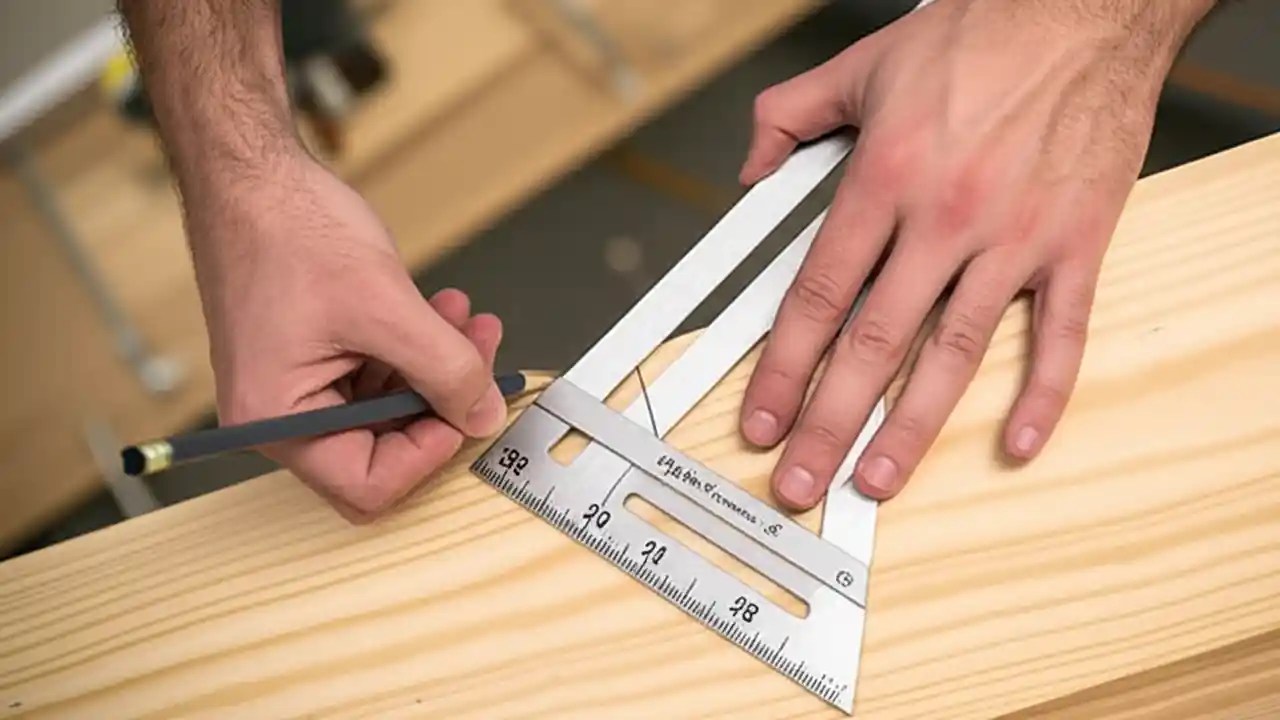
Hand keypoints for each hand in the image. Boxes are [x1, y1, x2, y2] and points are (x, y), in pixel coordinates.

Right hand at [186, 153, 507, 518]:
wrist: (251, 175)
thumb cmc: (285, 229)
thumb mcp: (385, 305)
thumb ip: (445, 369)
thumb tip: (484, 414)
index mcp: (277, 420)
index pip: (366, 484)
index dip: (428, 452)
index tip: (468, 409)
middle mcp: (282, 416)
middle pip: (383, 450)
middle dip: (442, 404)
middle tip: (482, 357)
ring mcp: (299, 389)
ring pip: (390, 410)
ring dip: (437, 369)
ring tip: (469, 321)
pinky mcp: (316, 361)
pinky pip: (379, 376)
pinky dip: (416, 350)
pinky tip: (443, 312)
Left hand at [738, 0, 1211, 507]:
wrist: (1087, 9)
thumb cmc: (981, 36)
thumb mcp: (862, 65)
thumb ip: (790, 118)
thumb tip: (750, 169)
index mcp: (885, 178)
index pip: (817, 295)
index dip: (783, 368)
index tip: (763, 417)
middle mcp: (945, 217)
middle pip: (873, 344)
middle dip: (829, 423)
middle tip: (801, 481)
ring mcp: (1014, 238)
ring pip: (955, 354)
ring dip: (913, 429)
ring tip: (876, 482)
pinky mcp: (1076, 245)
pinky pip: (1060, 335)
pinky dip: (1041, 394)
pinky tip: (1017, 443)